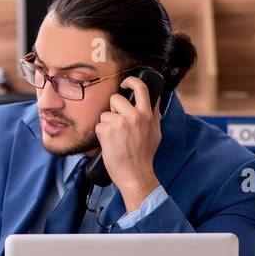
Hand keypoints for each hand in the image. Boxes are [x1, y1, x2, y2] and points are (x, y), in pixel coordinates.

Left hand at [94, 76, 162, 209]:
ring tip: (116, 138)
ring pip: (105, 113)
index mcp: (147, 115)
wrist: (135, 175)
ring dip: (107, 124)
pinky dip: (101, 134)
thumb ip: (153, 114)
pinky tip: (110, 143)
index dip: (131, 81)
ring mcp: (119, 123)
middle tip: (118, 123)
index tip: (125, 83)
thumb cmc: (144, 155)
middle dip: (113, 108)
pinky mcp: (106, 131)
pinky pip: (99, 125)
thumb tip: (155, 97)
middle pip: (116, 98)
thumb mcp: (156, 132)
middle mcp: (133, 117)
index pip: (140, 88)